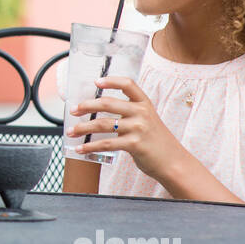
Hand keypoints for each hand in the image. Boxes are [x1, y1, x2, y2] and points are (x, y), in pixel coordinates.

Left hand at [67, 76, 187, 181]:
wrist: (173, 162)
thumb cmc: (156, 142)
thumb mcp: (148, 121)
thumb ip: (130, 114)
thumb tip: (101, 113)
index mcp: (145, 104)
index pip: (128, 84)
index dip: (111, 81)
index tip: (96, 82)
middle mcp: (142, 113)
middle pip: (108, 103)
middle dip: (86, 106)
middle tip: (73, 110)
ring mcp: (138, 128)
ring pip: (102, 124)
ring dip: (83, 128)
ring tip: (71, 132)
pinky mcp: (134, 144)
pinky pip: (106, 143)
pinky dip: (90, 146)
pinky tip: (80, 149)